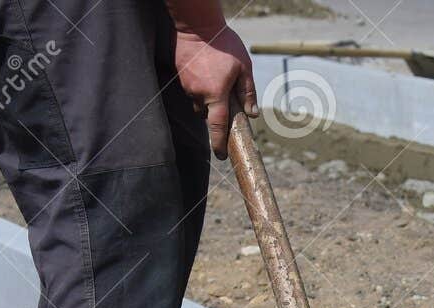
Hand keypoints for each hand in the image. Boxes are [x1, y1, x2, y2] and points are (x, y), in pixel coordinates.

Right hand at [172, 23, 256, 157]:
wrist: (195, 25)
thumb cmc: (223, 44)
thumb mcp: (243, 67)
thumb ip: (247, 92)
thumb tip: (252, 114)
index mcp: (216, 95)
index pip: (217, 126)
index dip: (219, 143)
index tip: (221, 156)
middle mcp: (199, 94)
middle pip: (207, 115)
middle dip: (216, 112)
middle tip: (225, 97)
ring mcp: (187, 86)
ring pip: (199, 102)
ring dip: (208, 98)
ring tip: (216, 79)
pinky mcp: (180, 78)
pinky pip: (192, 90)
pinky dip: (200, 86)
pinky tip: (207, 72)